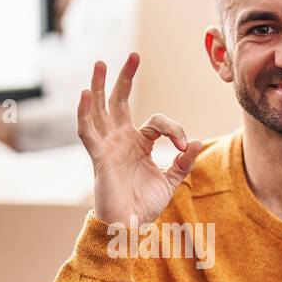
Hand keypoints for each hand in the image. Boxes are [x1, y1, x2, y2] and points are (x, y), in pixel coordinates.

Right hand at [77, 52, 203, 228]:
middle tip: (134, 56)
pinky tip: (85, 93)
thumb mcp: (170, 181)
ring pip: (100, 109)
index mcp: (138, 143)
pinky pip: (87, 131)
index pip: (156, 122)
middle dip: (125, 78)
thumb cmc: (144, 205)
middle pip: (120, 102)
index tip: (183, 147)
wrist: (128, 226)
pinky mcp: (98, 156)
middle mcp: (121, 140)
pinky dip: (84, 112)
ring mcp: (107, 146)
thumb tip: (196, 142)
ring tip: (100, 63)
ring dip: (99, 86)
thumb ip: (183, 162)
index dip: (173, 130)